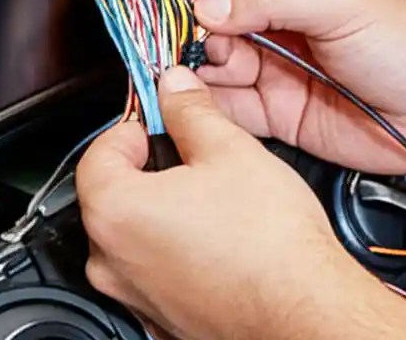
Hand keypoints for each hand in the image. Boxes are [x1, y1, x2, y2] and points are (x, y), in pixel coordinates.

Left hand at [76, 68, 389, 339]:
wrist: (304, 311)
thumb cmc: (270, 245)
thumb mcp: (230, 150)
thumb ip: (191, 111)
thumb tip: (175, 88)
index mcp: (115, 211)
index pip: (100, 149)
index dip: (136, 126)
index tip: (164, 121)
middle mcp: (112, 260)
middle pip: (113, 192)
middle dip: (149, 167)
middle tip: (194, 155)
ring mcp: (134, 294)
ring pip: (134, 234)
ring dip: (163, 210)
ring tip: (213, 200)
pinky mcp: (160, 317)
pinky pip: (154, 270)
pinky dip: (175, 250)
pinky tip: (216, 239)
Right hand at [193, 0, 405, 175]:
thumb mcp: (340, 4)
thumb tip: (212, 3)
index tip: (185, 0)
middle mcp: (285, 25)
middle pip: (217, 20)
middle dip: (197, 30)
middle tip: (191, 43)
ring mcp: (281, 69)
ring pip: (219, 64)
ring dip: (200, 67)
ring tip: (194, 71)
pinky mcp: (280, 113)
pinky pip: (232, 107)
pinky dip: (210, 106)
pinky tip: (201, 101)